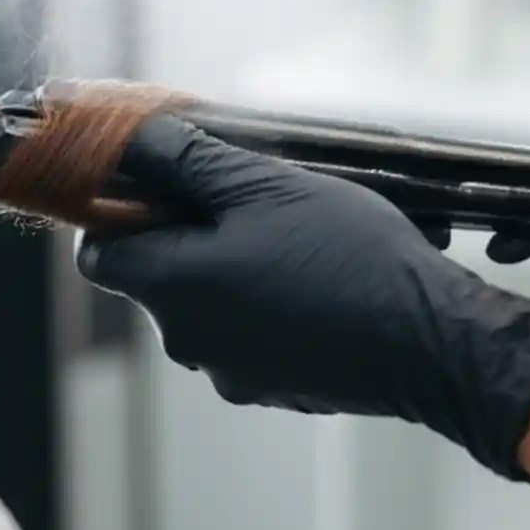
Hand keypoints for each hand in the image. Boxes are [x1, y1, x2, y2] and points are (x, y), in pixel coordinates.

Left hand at [77, 114, 529, 481]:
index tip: (152, 184)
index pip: (96, 253)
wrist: (432, 344)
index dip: (114, 212)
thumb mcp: (266, 184)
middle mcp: (186, 340)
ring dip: (229, 267)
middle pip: (154, 275)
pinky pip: (246, 335)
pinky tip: (313, 280)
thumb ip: (186, 161)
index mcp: (171, 287)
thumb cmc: (349, 259)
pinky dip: (263, 305)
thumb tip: (133, 141)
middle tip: (241, 195)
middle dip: (184, 232)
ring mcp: (229, 371)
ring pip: (204, 304)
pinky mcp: (270, 388)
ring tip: (289, 235)